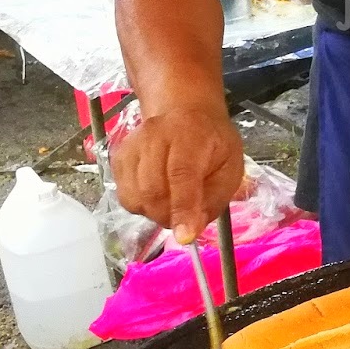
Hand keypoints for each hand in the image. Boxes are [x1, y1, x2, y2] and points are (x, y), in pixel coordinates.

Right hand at [112, 106, 243, 244]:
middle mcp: (155, 138)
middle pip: (153, 191)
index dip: (183, 208)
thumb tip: (193, 228)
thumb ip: (215, 197)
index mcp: (190, 135)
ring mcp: (132, 148)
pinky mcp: (118, 159)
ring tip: (174, 204)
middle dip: (170, 216)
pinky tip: (159, 194)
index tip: (185, 236)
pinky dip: (142, 206)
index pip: (181, 175)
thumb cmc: (212, 141)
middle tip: (186, 219)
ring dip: (155, 213)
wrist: (184, 111)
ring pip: (135, 198)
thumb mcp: (231, 166)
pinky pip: (126, 196)